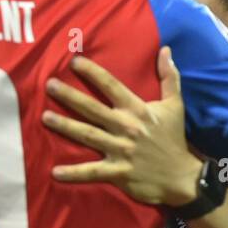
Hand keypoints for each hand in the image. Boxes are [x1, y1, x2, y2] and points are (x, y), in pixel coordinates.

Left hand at [43, 47, 202, 206]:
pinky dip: (74, 173)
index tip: (74, 62)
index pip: (112, 86)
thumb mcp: (175, 105)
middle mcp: (126, 127)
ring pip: (88, 136)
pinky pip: (92, 172)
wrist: (183, 177)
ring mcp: (121, 150)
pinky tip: (54, 172)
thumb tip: (166, 49)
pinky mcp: (118, 172)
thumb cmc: (174, 139)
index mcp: (137, 110)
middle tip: (49, 85)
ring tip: (44, 117)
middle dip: (70, 97)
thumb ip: (169, 77)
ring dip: (66, 127)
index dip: (93, 73)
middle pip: (93, 109)